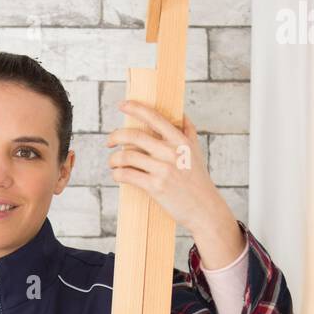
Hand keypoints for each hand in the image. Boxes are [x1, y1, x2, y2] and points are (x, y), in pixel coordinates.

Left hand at [106, 99, 244, 266]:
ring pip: (127, 156)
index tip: (122, 105)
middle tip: (109, 141)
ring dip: (114, 159)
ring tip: (113, 162)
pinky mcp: (155, 187)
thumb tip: (181, 114)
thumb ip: (188, 132)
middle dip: (115, 136)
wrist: (204, 208)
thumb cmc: (198, 180)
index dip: (135, 108)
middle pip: (134, 136)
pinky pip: (127, 175)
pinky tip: (117, 175)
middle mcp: (170, 152)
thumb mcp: (196, 152)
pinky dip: (117, 174)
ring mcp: (163, 169)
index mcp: (180, 140)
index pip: (154, 117)